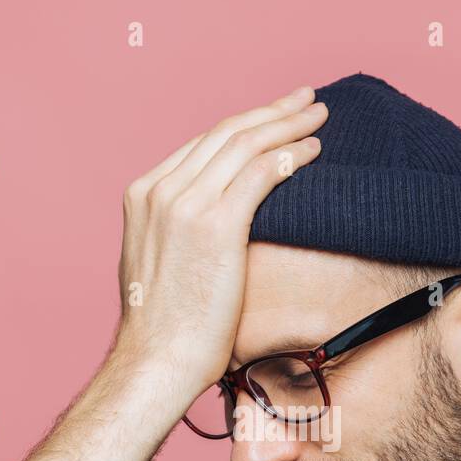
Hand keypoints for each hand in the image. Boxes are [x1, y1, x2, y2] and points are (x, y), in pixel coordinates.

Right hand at [114, 85, 327, 398]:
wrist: (156, 361)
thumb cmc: (165, 330)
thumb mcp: (158, 265)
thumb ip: (176, 233)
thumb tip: (207, 230)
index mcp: (142, 195)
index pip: (202, 144)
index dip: (244, 127)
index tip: (273, 119)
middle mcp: (160, 191)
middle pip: (225, 134)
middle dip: (271, 112)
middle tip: (305, 99)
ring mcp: (185, 204)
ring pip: (246, 144)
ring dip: (287, 124)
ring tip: (318, 116)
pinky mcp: (216, 225)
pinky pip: (262, 172)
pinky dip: (291, 155)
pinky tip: (313, 151)